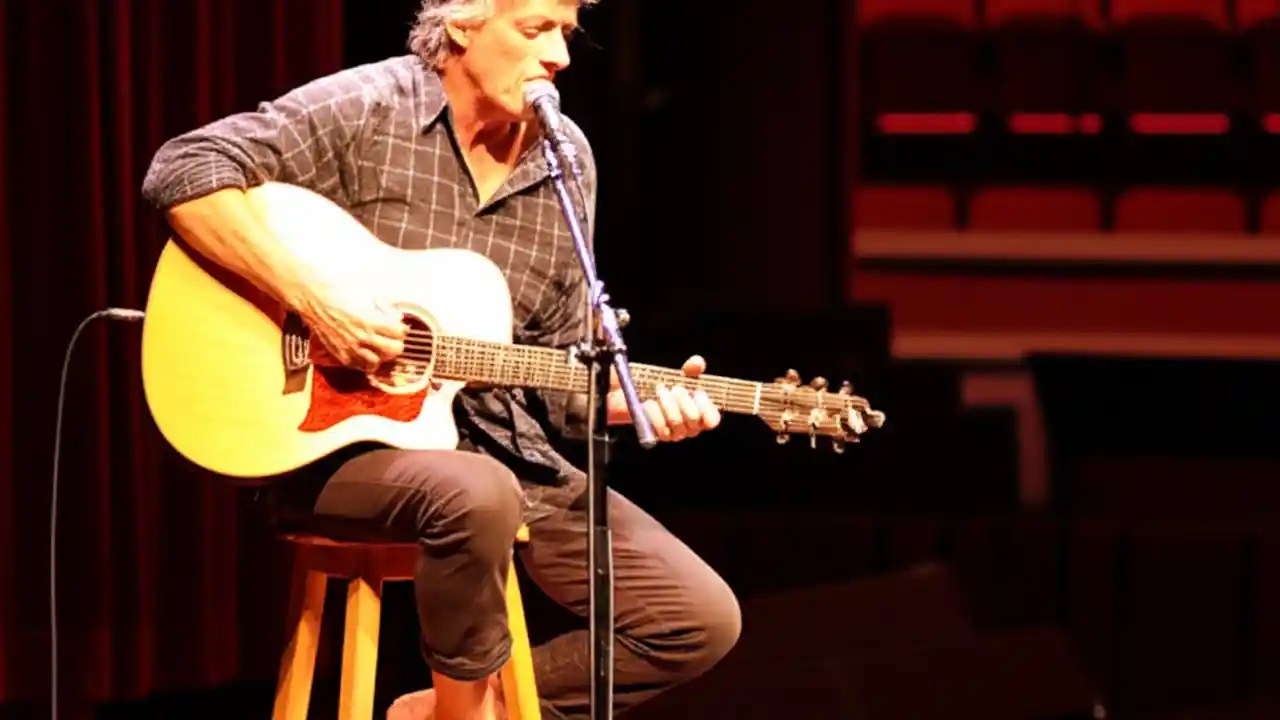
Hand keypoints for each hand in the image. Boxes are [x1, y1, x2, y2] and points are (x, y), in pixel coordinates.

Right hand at [295, 283, 405, 371]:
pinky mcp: (340, 354)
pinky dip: (366, 362)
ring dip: (382, 355)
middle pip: (394, 350)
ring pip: (378, 362)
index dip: (401, 329)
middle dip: (396, 343)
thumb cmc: (336, 293)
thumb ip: (382, 309)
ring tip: (380, 349)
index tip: (400, 327)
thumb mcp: (364, 297)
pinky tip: (366, 354)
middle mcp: (361, 337)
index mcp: (368, 321)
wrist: (312, 299)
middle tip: (393, 339)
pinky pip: (360, 366)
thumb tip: (395, 317)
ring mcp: (350, 348)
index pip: (398, 332)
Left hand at [607, 355, 721, 440]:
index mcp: (702, 414)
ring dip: (667, 404)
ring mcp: (677, 434)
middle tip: (675, 388)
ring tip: (660, 390)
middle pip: (693, 418)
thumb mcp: (680, 376)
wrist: (640, 397)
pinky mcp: (661, 436)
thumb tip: (698, 362)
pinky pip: (660, 428)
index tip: (698, 392)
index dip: (707, 407)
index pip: (712, 420)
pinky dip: (654, 413)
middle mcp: (692, 428)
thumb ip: (691, 369)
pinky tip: (650, 402)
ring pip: (677, 423)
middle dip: (683, 400)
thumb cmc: (667, 387)